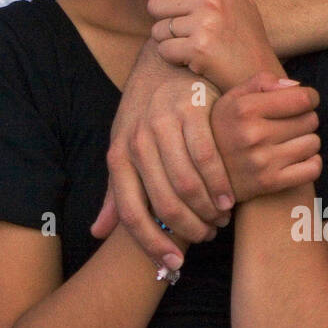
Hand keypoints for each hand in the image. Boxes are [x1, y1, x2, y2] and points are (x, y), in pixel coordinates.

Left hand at [90, 41, 230, 271]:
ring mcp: (164, 124)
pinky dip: (221, 184)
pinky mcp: (192, 109)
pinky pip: (210, 157)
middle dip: (188, 229)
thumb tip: (97, 233)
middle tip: (206, 237)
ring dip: (208, 211)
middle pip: (164, 203)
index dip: (151, 244)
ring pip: (188, 184)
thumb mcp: (124, 150)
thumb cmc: (142, 114)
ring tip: (220, 220)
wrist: (162, 63)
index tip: (173, 265)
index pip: (131, 213)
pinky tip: (230, 198)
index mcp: (118, 156)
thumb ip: (115, 193)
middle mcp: (137, 141)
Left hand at [148, 0, 282, 89]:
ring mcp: (206, 22)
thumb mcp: (236, 3)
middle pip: (156, 3)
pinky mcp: (199, 47)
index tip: (182, 17)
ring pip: (158, 29)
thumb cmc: (246, 41)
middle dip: (163, 22)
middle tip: (182, 35)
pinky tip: (192, 61)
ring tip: (192, 49)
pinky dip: (173, 59)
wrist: (260, 72)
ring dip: (169, 43)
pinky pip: (163, 50)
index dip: (169, 3)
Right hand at [210, 73, 321, 202]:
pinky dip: (311, 163)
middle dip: (304, 119)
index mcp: (244, 109)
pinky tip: (296, 159)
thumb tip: (297, 86)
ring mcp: (261, 161)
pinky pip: (312, 169)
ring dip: (306, 141)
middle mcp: (252, 134)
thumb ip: (262, 82)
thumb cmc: (223, 129)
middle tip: (288, 124)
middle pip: (310, 119)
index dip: (309, 97)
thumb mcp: (231, 98)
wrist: (201, 173)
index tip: (303, 102)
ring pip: (313, 143)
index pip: (302, 98)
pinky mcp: (269, 183)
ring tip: (288, 141)